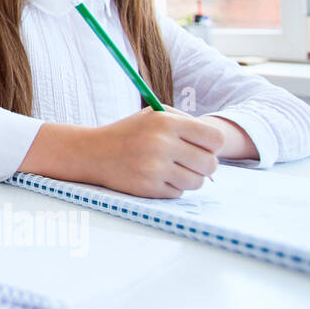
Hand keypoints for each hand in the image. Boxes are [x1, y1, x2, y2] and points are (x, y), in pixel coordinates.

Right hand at [89, 106, 226, 197]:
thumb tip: (216, 147)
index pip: (215, 139)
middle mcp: (161, 144)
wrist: (93, 152)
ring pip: (196, 182)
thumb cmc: (130, 132)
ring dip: (188, 178)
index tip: (202, 147)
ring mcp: (154, 168)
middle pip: (210, 164)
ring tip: (171, 169)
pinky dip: (171, 187)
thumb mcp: (155, 115)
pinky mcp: (148, 188)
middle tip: (188, 161)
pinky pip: (178, 193)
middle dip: (203, 165)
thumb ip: (187, 123)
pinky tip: (156, 177)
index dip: (212, 145)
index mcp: (166, 122)